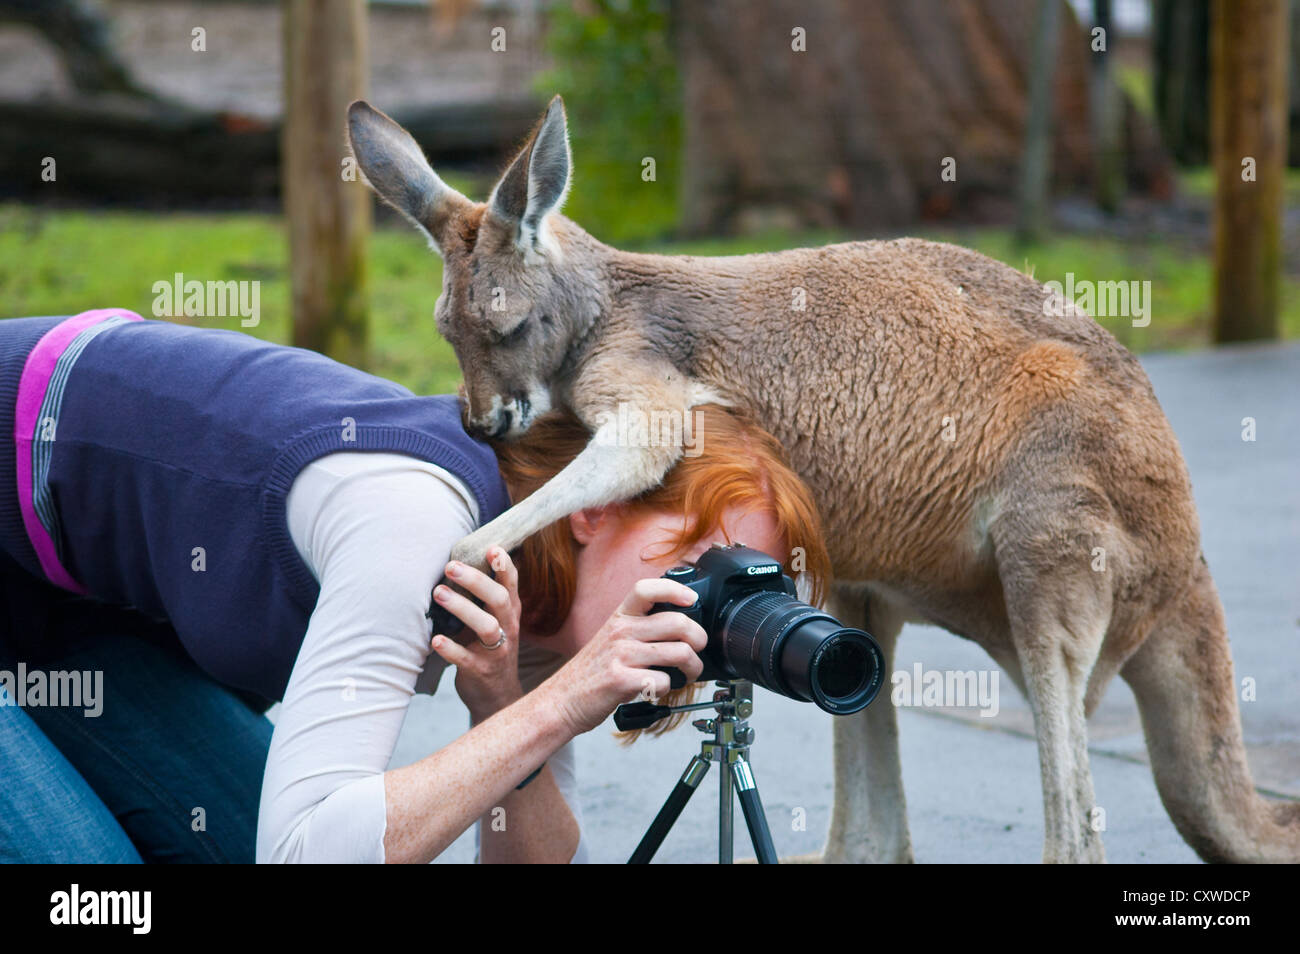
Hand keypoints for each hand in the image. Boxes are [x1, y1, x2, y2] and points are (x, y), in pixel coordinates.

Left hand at [428, 546, 522, 722]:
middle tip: (450, 566)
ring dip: (462, 608)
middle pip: (499, 599)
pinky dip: (450, 648)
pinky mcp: (480, 671)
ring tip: (438, 594)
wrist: (498, 697)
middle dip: (476, 581)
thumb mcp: (495, 621)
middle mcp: (508, 628)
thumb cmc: (490, 649)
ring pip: (486, 626)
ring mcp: (496, 651)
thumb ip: (483, 598)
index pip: (511, 584)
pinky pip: (466, 658)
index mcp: (510, 612)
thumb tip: (457, 563)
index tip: (491, 548)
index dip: (504, 565)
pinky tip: (435, 639)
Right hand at [539, 578, 706, 736]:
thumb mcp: (611, 638)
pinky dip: (669, 689)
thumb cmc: (592, 672)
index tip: (692, 599)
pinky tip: (660, 689)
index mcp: (619, 617)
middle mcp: (621, 631)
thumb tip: (680, 628)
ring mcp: (621, 655)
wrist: (562, 700)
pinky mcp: (622, 680)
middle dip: (699, 639)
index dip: (675, 589)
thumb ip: (639, 628)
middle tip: (698, 650)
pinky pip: (664, 680)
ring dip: (692, 668)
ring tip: (687, 674)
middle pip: (678, 622)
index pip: (647, 589)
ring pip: (679, 653)